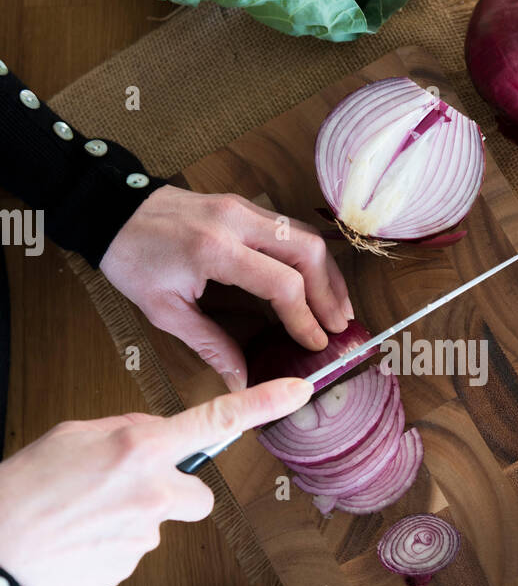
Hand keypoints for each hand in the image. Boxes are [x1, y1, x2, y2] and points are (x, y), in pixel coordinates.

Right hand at [0, 378, 310, 585]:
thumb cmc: (24, 486)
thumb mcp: (75, 434)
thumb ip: (127, 431)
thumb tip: (156, 436)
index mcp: (139, 447)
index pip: (215, 420)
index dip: (263, 403)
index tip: (300, 389)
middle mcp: (152, 492)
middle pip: (197, 493)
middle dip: (172, 491)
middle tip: (124, 489)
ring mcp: (145, 537)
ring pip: (159, 522)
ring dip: (133, 518)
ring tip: (83, 515)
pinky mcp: (130, 570)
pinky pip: (135, 551)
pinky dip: (112, 545)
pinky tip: (80, 539)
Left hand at [100, 186, 352, 387]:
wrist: (110, 209)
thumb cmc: (131, 260)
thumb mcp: (164, 310)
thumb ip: (209, 344)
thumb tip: (241, 380)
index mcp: (215, 251)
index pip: (281, 284)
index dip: (304, 317)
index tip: (316, 344)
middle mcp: (236, 223)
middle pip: (306, 251)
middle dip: (330, 292)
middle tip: (339, 326)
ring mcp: (241, 208)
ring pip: (304, 234)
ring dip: (327, 272)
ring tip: (338, 306)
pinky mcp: (242, 205)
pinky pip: (289, 227)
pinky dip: (310, 255)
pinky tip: (317, 278)